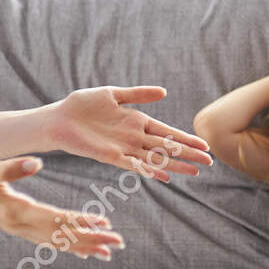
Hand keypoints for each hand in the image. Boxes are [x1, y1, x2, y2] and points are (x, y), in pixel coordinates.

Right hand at [0, 145, 123, 259]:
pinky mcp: (16, 224)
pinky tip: (84, 249)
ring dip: (84, 246)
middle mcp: (16, 224)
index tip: (104, 224)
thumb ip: (9, 167)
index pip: (54, 220)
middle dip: (91, 240)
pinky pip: (47, 239)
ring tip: (109, 251)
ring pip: (56, 242)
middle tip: (119, 243)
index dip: (80, 223)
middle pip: (60, 237)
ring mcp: (16, 227)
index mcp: (12, 210)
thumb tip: (36, 164)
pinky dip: (68, 244)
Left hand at [47, 86, 212, 181]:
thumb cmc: (83, 105)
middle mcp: (134, 137)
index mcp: (137, 121)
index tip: (205, 145)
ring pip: (156, 159)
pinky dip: (150, 170)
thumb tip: (164, 92)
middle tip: (210, 162)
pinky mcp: (111, 157)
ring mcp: (124, 148)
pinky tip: (165, 176)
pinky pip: (134, 166)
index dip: (186, 139)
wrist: (58, 119)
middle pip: (167, 147)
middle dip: (188, 154)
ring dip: (175, 165)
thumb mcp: (113, 94)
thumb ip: (138, 94)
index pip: (168, 132)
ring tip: (195, 172)